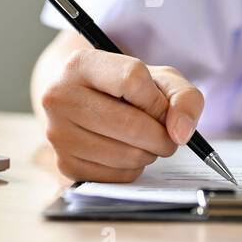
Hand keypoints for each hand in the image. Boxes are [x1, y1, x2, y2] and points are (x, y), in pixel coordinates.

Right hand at [38, 48, 203, 183]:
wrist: (85, 103)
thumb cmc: (124, 89)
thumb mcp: (158, 79)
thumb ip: (183, 97)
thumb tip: (180, 132)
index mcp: (81, 64)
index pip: (132, 80)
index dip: (158, 100)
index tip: (163, 109)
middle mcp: (59, 97)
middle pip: (131, 125)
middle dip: (162, 136)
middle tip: (166, 135)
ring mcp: (58, 133)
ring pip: (127, 155)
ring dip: (149, 153)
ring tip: (143, 140)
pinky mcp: (65, 164)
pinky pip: (117, 176)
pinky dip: (132, 168)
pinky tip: (125, 152)